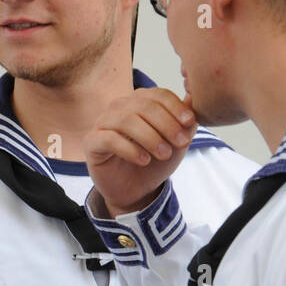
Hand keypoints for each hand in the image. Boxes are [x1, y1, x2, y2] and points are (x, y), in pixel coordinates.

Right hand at [85, 88, 196, 215]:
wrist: (135, 190)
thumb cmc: (154, 162)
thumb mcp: (176, 142)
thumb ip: (185, 121)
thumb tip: (194, 98)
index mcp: (139, 102)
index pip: (157, 95)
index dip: (175, 107)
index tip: (190, 123)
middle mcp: (119, 108)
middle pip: (143, 105)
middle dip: (166, 124)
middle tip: (181, 142)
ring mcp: (103, 123)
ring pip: (126, 120)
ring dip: (150, 137)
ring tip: (164, 154)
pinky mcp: (92, 142)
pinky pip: (109, 139)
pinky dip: (130, 149)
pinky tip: (144, 160)